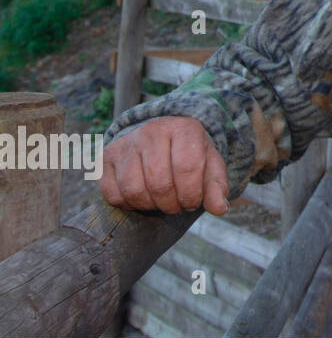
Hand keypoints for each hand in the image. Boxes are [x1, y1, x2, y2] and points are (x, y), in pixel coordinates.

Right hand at [99, 117, 229, 215]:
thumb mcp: (209, 164)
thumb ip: (216, 186)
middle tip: (178, 204)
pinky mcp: (105, 158)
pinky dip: (129, 204)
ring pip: (134, 190)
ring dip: (150, 206)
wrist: (161, 137)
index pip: (187, 168)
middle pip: (159, 183)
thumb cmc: (188, 154)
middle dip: (172, 204)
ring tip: (161, 201)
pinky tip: (143, 196)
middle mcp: (151, 131)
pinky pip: (113, 194)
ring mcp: (125, 143)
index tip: (194, 202)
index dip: (192, 194)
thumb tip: (220, 208)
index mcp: (183, 128)